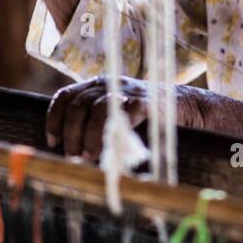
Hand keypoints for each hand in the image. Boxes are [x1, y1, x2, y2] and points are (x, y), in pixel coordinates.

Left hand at [45, 77, 202, 160]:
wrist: (189, 109)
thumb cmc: (149, 119)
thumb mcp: (117, 115)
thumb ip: (95, 124)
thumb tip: (70, 151)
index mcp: (99, 85)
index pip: (66, 96)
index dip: (54, 118)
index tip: (53, 141)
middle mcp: (111, 85)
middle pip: (78, 104)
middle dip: (70, 133)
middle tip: (72, 156)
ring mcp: (130, 92)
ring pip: (97, 109)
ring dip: (88, 136)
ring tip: (87, 157)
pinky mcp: (148, 102)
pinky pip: (125, 113)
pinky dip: (114, 132)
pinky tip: (111, 149)